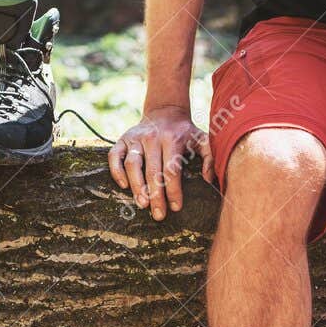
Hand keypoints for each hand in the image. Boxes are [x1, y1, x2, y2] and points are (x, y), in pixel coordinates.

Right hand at [109, 106, 210, 220]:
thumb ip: (210, 157)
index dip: (173, 190)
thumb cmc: (185, 132)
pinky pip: (115, 156)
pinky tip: (123, 185)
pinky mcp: (123, 139)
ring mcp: (136, 138)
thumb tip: (209, 178)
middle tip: (158, 215)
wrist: (165, 111)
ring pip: (133, 165)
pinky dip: (116, 171)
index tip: (176, 207)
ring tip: (142, 204)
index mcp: (173, 140)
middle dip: (155, 195)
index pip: (172, 170)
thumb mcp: (202, 139)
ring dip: (136, 186)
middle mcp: (152, 138)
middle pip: (152, 171)